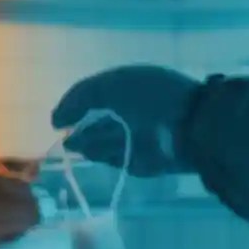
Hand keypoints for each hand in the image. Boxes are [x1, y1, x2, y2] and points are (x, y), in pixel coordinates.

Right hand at [51, 65, 200, 176]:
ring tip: (77, 145)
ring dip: (91, 144)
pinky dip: (107, 156)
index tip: (59, 120)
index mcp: (132, 87)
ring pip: (105, 143)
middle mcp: (135, 111)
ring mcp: (141, 139)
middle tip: (67, 137)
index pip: (96, 96)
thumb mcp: (111, 86)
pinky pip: (119, 160)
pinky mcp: (146, 162)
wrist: (192, 127)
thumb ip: (80, 97)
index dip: (76, 107)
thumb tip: (56, 120)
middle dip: (82, 130)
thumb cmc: (152, 99)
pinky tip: (99, 153)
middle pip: (98, 124)